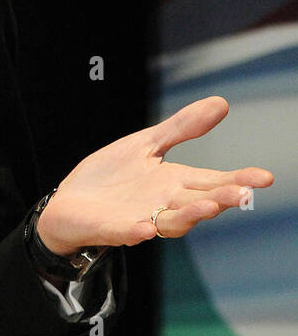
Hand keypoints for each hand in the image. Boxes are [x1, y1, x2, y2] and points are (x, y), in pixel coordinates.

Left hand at [36, 96, 273, 255]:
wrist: (69, 202)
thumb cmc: (111, 177)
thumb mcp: (146, 144)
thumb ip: (181, 128)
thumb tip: (221, 103)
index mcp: (174, 183)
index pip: (213, 181)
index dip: (239, 179)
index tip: (265, 177)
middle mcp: (164, 204)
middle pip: (199, 202)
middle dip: (221, 199)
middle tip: (244, 194)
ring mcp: (140, 218)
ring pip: (171, 221)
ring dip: (190, 215)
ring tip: (208, 206)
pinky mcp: (112, 227)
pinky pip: (127, 231)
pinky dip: (137, 230)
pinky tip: (145, 228)